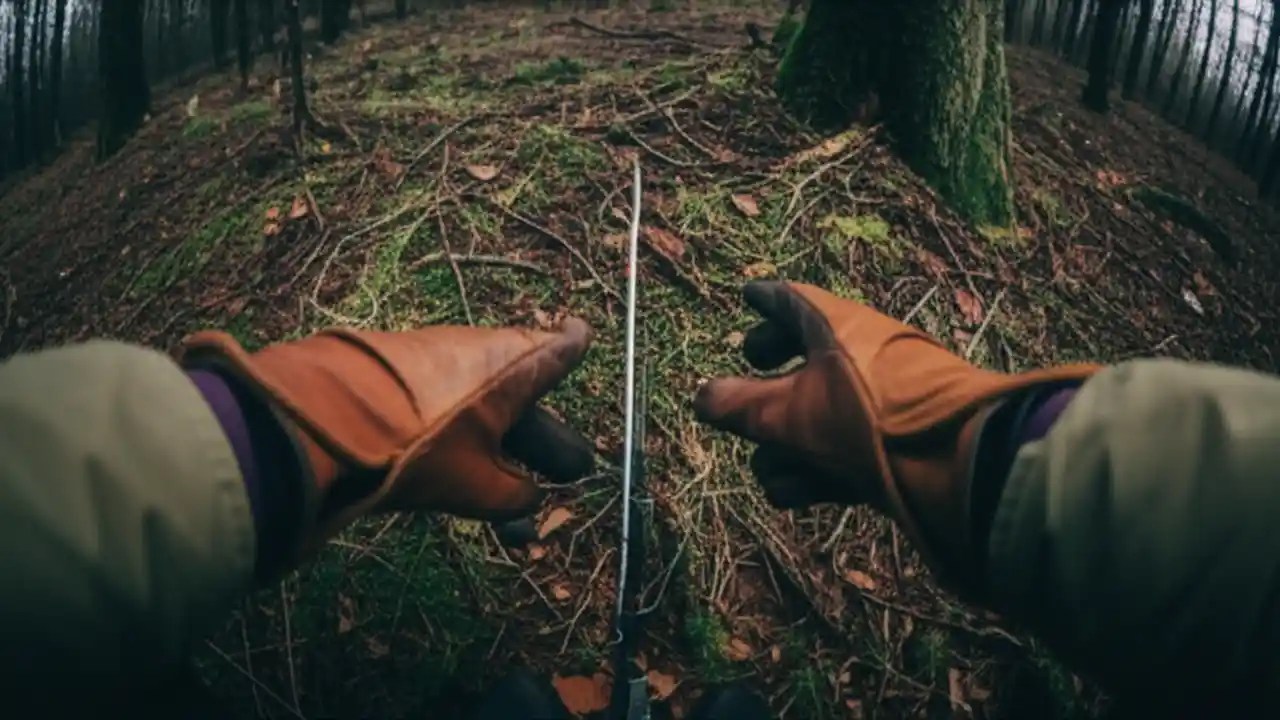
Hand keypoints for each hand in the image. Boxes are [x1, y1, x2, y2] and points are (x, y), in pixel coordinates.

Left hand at [180, 320, 593, 548]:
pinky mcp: (398, 372)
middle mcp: (481, 354)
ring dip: (500, 445)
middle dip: (546, 435)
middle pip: (523, 390)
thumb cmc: (423, 443)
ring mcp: (437, 359)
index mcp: (515, 369)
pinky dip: (459, 436)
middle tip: (571, 467)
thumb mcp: (475, 483)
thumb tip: (529, 499)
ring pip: (481, 402)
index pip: (558, 347)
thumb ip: (511, 494)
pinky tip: (455, 474)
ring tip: (509, 495)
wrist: (327, 415)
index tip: (581, 337)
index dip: (573, 343)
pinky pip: (443, 402)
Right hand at [694, 281, 1093, 582]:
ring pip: (820, 412)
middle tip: (747, 380)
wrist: (960, 464)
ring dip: (785, 441)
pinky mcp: (895, 448)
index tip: (746, 294)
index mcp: (837, 325)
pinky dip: (815, 466)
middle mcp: (861, 355)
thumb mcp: (790, 412)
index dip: (764, 300)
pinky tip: (792, 492)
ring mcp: (880, 403)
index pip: (791, 301)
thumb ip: (741, 406)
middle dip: (768, 378)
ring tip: (767, 466)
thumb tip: (701, 397)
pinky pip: (844, 448)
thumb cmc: (867, 419)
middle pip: (804, 357)